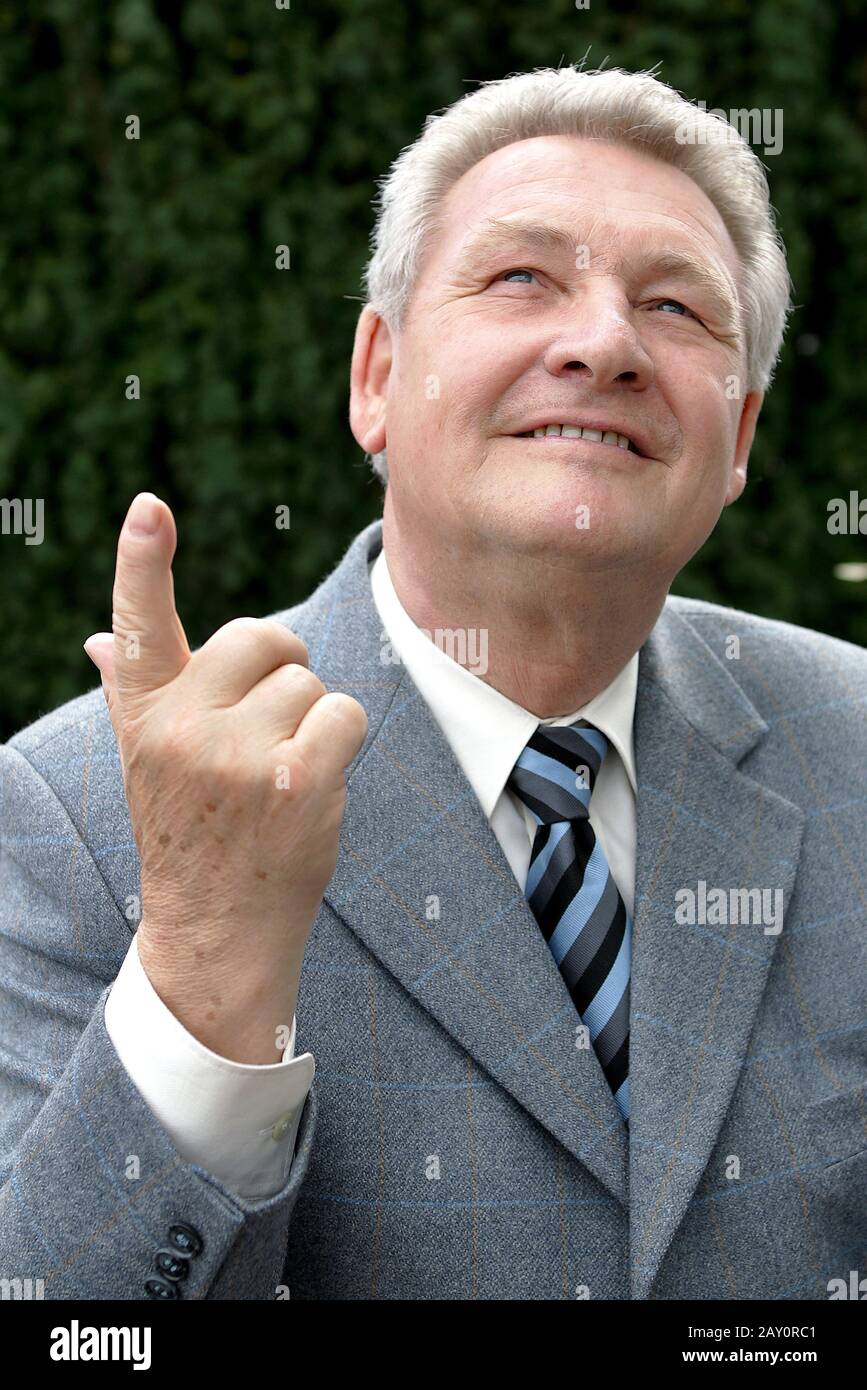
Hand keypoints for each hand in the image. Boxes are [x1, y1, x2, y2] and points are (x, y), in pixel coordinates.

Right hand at [83, 492, 367, 1062]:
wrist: (216, 929)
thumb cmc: (191, 832)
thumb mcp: (148, 761)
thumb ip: (135, 693)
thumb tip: (101, 641)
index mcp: (145, 714)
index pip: (139, 624)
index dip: (143, 560)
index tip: (150, 508)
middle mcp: (180, 727)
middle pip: (266, 637)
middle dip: (283, 672)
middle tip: (269, 729)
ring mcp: (235, 755)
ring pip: (311, 681)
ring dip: (313, 723)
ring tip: (282, 777)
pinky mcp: (293, 781)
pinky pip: (346, 713)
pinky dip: (343, 744)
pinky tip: (314, 788)